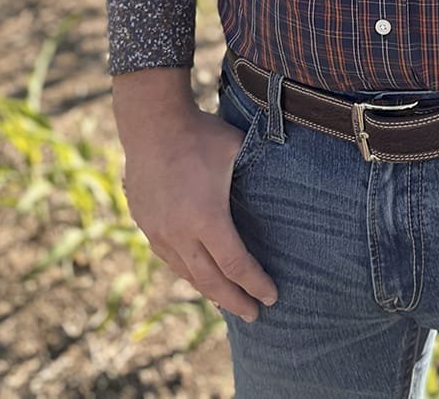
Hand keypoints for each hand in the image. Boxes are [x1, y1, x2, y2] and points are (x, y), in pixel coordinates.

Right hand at [113, 67, 278, 320]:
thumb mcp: (237, 149)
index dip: (256, 283)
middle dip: (236, 301)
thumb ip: (259, 168)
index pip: (236, 265)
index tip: (272, 295)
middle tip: (255, 315)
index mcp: (207, 218)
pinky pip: (170, 259)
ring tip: (229, 301)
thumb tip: (292, 175)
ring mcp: (159, 232)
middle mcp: (181, 233)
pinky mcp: (146, 225)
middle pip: (212, 281)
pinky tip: (199, 276)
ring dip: (210, 291)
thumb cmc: (200, 134)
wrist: (151, 123)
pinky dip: (189, 273)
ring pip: (188, 274)